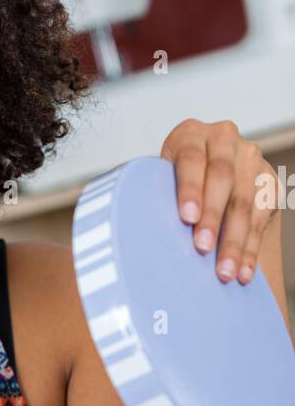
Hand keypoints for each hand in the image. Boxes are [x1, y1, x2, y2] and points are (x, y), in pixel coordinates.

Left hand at [160, 119, 277, 284]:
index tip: (187, 218)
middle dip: (213, 216)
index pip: (192, 159)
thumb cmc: (172, 183)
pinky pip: (262, 218)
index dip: (190, 188)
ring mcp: (249, 158)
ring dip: (234, 241)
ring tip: (224, 271)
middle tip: (203, 248)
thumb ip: (155, 195)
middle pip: (222, 178)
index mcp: (190, 134)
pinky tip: (244, 270)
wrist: (205, 177)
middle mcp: (224, 139)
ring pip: (244, 201)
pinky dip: (252, 248)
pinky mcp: (268, 182)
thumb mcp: (160, 179)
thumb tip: (137, 233)